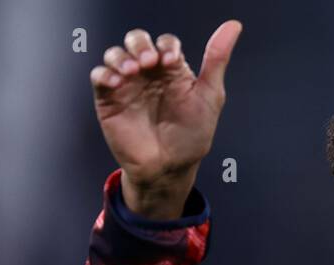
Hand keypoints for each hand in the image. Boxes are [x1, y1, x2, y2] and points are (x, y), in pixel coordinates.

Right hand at [89, 21, 241, 217]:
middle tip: (149, 63)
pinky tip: (117, 82)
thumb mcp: (209, 95)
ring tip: (132, 72)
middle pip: (138, 41)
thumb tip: (234, 26)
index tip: (172, 61)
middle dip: (141, 44)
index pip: (166, 44)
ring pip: (116, 54)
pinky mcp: (109, 99)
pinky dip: (105, 73)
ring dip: (121, 56)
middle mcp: (149, 74)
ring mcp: (128, 85)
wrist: (169, 168)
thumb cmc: (191, 136)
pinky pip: (99, 76)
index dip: (167, 47)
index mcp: (173, 71)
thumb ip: (217, 60)